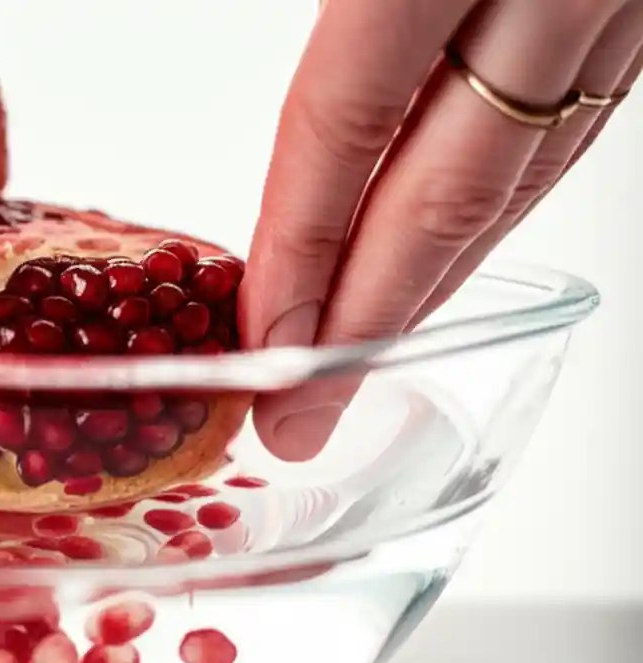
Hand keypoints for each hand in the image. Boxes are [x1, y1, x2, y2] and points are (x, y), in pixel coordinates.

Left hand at [242, 0, 641, 460]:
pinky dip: (503, 203)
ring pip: (522, 175)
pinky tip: (449, 247)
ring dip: (439, 280)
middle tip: (305, 413)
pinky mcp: (642, 6)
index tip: (267, 344)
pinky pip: (571, 130)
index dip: (303, 246)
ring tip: (366, 352)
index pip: (350, 125)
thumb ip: (337, 22)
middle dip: (369, 318)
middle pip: (449, 190)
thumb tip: (282, 144)